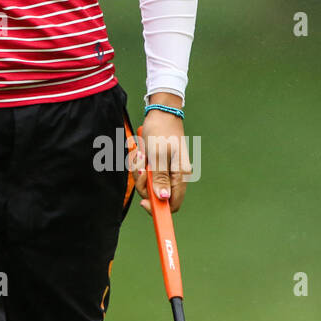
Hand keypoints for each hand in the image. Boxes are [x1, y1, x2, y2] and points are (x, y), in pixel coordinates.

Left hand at [129, 95, 189, 215]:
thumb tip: (163, 199)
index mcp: (180, 175)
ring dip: (140, 172)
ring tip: (140, 156)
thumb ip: (160, 179)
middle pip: (157, 194)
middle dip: (144, 184)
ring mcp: (168, 169)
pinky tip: (140, 153)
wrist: (160, 112)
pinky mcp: (159, 163)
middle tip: (141, 168)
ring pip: (150, 183)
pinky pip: (147, 172)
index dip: (158, 207)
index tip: (143, 201)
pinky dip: (140, 165)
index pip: (172, 204)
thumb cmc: (160, 131)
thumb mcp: (158, 156)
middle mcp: (176, 175)